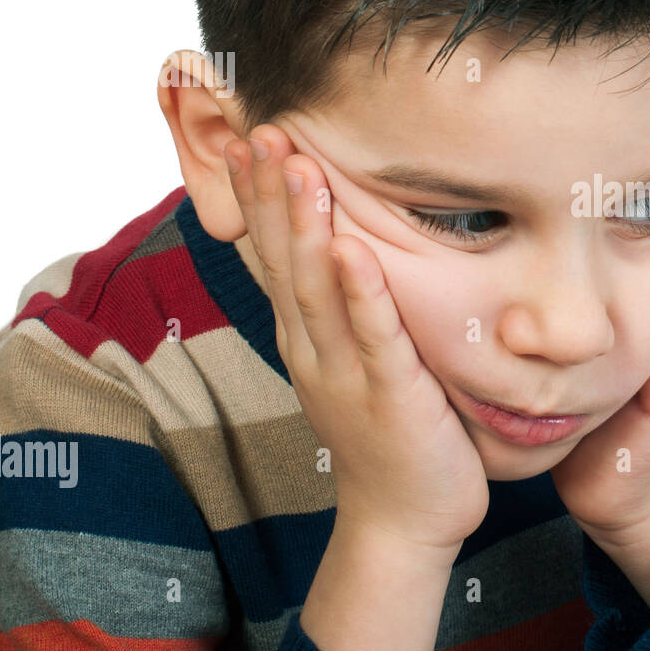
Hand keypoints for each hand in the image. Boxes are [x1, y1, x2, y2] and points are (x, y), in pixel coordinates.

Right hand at [223, 124, 490, 552]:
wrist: (403, 519)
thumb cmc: (388, 429)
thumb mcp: (355, 359)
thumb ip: (346, 307)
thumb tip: (346, 246)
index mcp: (306, 338)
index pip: (273, 255)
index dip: (258, 198)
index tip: (246, 138)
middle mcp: (314, 350)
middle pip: (284, 260)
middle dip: (272, 195)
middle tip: (261, 131)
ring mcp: (346, 373)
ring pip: (317, 291)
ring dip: (306, 227)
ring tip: (298, 168)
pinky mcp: (390, 395)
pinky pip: (373, 337)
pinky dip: (362, 293)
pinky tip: (352, 251)